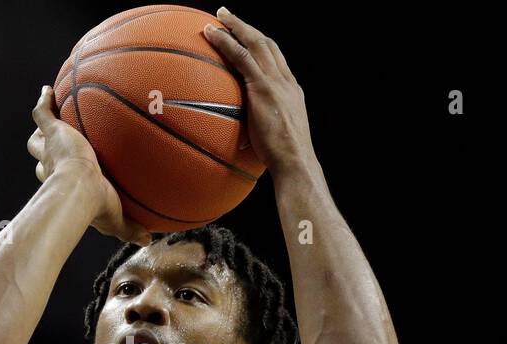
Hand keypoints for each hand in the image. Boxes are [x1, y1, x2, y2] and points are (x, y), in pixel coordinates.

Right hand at [27, 86, 152, 245]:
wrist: (80, 189)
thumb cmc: (95, 206)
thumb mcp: (115, 219)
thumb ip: (130, 229)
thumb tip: (148, 241)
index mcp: (62, 183)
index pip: (55, 176)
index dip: (57, 172)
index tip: (62, 170)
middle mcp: (51, 166)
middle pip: (41, 156)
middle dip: (45, 150)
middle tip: (52, 143)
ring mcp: (50, 148)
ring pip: (38, 137)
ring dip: (42, 128)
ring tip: (50, 114)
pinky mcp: (52, 131)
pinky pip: (42, 112)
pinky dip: (43, 101)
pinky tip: (47, 90)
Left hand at [202, 7, 317, 176]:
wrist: (296, 162)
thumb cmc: (284, 161)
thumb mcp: (275, 139)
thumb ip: (262, 131)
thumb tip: (244, 140)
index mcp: (292, 91)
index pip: (276, 61)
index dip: (262, 46)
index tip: (248, 39)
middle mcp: (286, 81)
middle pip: (268, 45)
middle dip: (247, 28)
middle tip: (228, 17)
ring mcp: (276, 82)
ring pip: (255, 43)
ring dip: (236, 26)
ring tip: (218, 18)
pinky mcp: (264, 87)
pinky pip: (241, 56)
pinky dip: (226, 41)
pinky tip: (210, 34)